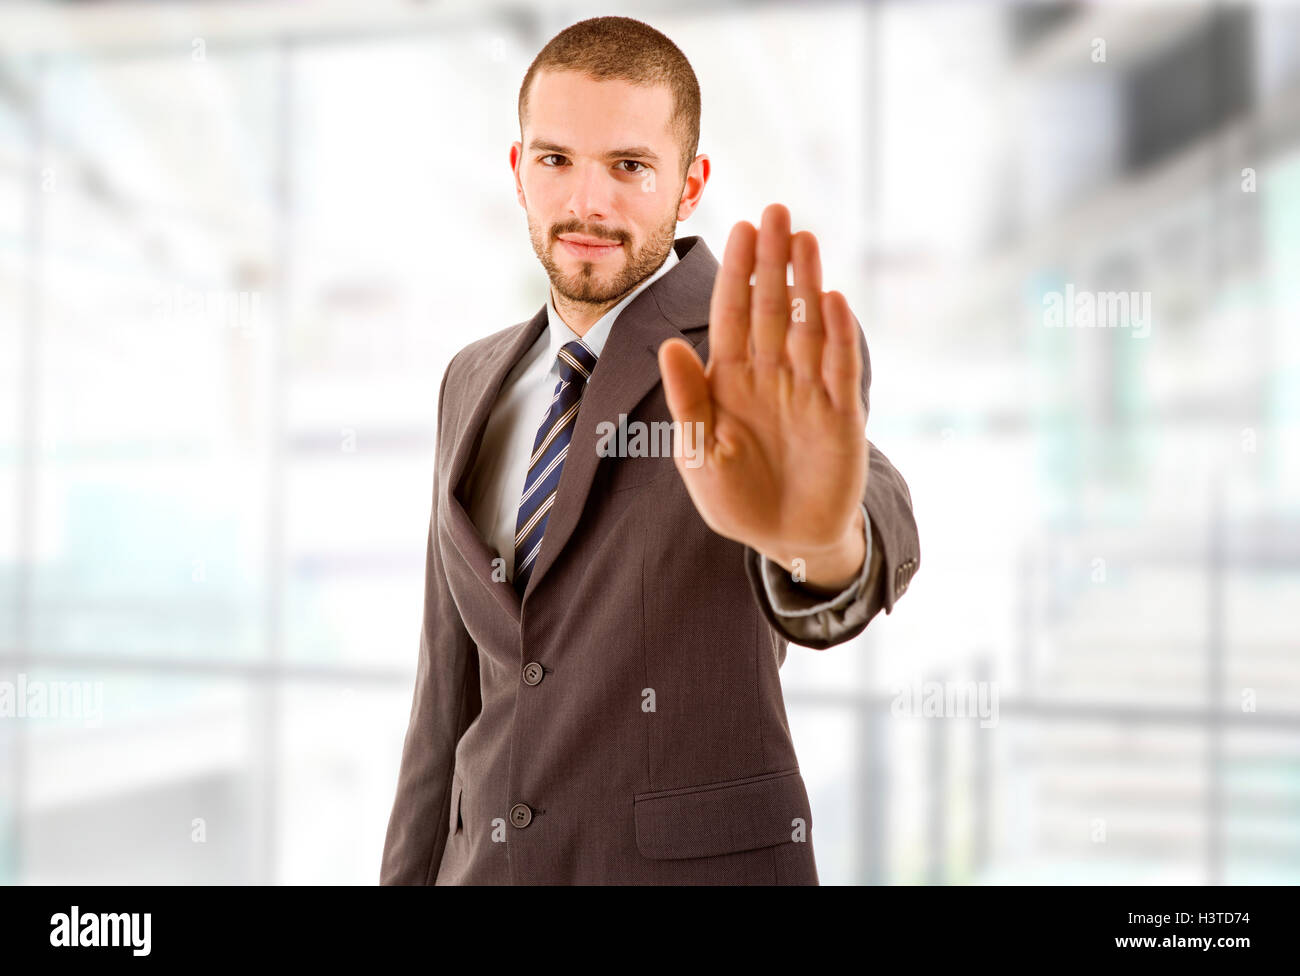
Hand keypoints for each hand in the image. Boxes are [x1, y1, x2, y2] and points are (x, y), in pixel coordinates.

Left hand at [657, 204, 867, 590]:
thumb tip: (669, 345)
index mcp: (730, 381)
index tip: (741, 230)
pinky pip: (837, 368)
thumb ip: (687, 402)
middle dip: (773, 261)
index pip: (732, 316)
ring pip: (807, 327)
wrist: (786, 539)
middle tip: (777, 211)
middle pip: (772, 308)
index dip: (737, 275)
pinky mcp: (841, 415)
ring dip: (806, 283)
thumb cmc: (736, 498)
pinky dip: (835, 336)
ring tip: (805, 239)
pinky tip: (830, 300)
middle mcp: (771, 376)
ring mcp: (808, 391)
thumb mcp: (699, 455)